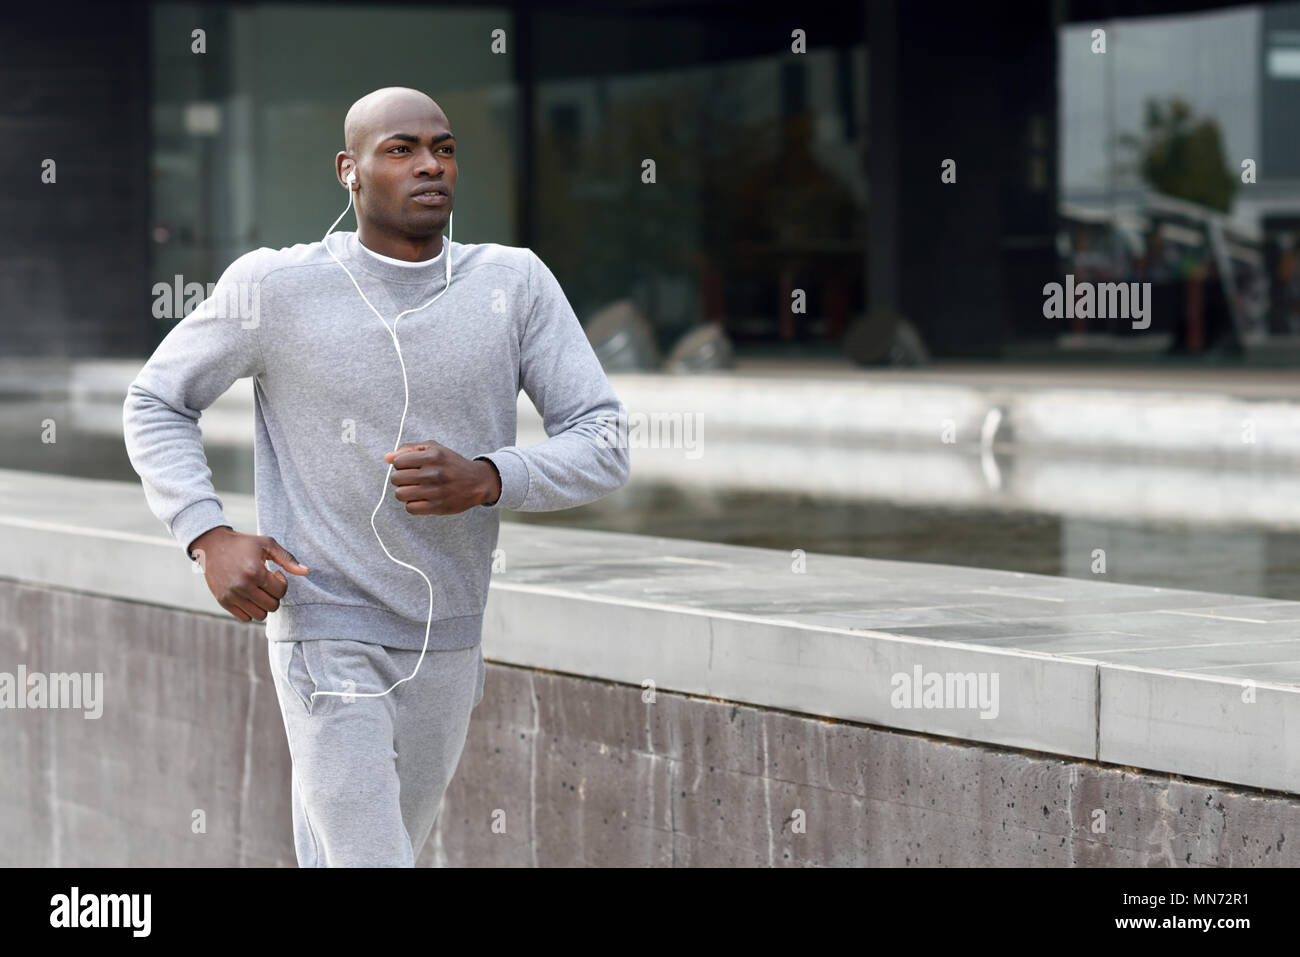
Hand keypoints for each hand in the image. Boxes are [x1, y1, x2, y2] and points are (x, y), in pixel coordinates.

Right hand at [188, 527, 308, 622]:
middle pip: (272, 606)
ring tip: (258, 590)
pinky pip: (245, 618)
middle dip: (274, 595)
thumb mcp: (267, 544)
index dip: (282, 583)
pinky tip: (249, 596)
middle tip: (267, 583)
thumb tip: (307, 572)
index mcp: (255, 572)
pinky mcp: (223, 602)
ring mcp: (231, 596)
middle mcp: (242, 586)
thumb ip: (288, 559)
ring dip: (263, 605)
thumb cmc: (244, 544)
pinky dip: (251, 610)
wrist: (212, 546)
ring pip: (260, 615)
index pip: (280, 592)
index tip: (274, 573)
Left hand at [384, 441, 499, 514]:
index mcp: (433, 455)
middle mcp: (434, 472)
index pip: (398, 462)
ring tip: (414, 490)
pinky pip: (410, 508)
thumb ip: (409, 449)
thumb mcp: (434, 449)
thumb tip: (387, 458)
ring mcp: (436, 491)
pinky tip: (421, 499)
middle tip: (411, 479)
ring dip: (405, 492)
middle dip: (401, 479)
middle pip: (396, 478)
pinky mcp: (438, 506)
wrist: (477, 482)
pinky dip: (412, 504)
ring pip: (400, 494)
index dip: (400, 465)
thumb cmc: (452, 464)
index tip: (409, 467)